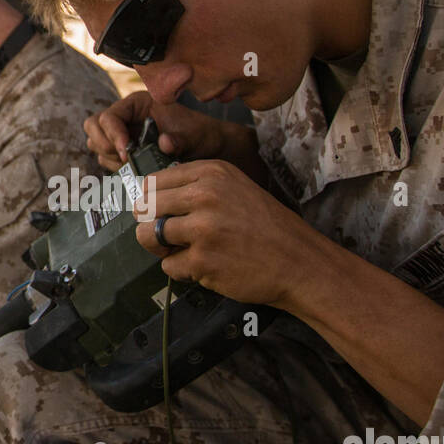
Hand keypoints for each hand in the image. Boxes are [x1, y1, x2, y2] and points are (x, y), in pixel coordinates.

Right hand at [83, 92, 260, 176]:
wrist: (205, 148)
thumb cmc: (200, 136)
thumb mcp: (193, 136)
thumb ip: (180, 140)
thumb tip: (165, 143)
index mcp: (138, 103)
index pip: (109, 116)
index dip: (113, 135)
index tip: (127, 153)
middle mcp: (125, 115)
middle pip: (93, 126)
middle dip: (104, 144)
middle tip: (125, 160)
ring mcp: (121, 133)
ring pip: (96, 143)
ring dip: (109, 157)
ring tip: (132, 166)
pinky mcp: (122, 150)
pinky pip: (105, 158)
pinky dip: (114, 167)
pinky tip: (133, 171)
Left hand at [135, 160, 443, 425]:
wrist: (299, 262)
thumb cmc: (267, 227)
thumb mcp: (235, 188)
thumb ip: (197, 187)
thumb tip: (148, 196)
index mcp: (211, 172)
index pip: (153, 181)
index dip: (150, 200)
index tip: (157, 213)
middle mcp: (204, 195)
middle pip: (144, 206)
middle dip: (150, 224)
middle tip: (167, 236)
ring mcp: (202, 228)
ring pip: (147, 235)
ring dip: (161, 248)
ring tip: (184, 251)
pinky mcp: (202, 260)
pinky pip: (168, 265)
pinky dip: (180, 271)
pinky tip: (204, 268)